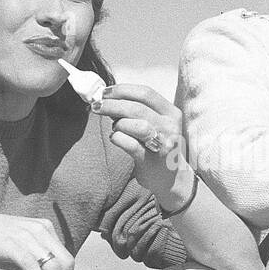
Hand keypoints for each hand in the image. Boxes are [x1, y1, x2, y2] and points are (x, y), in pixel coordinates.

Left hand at [92, 83, 191, 202]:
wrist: (171, 179)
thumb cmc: (158, 146)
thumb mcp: (158, 124)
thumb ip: (139, 110)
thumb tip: (108, 97)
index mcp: (172, 113)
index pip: (146, 93)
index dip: (122, 90)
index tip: (105, 92)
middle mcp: (170, 126)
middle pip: (136, 108)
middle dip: (112, 104)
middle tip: (96, 106)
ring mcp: (162, 144)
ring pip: (134, 124)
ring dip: (117, 123)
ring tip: (114, 128)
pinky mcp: (150, 159)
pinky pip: (128, 143)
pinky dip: (116, 138)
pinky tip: (115, 138)